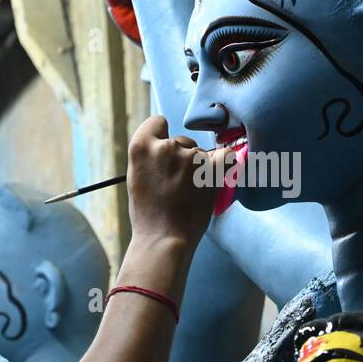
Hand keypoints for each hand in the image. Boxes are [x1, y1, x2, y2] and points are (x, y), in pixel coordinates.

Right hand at [126, 115, 230, 247]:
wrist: (165, 239)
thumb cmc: (149, 214)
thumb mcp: (136, 177)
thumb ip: (149, 157)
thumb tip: (166, 145)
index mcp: (140, 147)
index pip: (157, 122)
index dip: (162, 137)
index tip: (164, 153)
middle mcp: (165, 147)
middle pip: (181, 141)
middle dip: (182, 157)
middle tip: (176, 185)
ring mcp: (190, 157)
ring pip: (200, 153)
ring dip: (199, 168)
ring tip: (189, 193)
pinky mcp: (210, 170)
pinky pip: (226, 156)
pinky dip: (224, 163)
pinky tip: (217, 175)